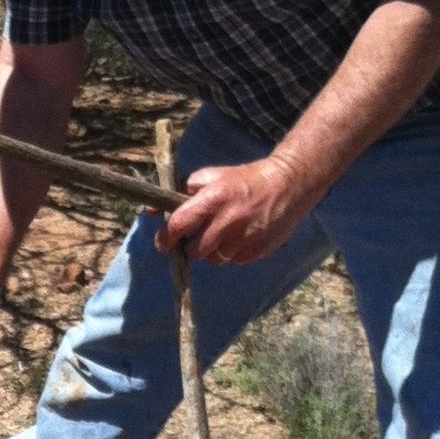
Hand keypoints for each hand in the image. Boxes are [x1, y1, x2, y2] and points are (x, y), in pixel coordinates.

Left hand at [157, 152, 309, 265]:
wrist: (289, 184)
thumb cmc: (244, 180)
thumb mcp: (211, 177)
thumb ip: (180, 193)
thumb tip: (150, 210)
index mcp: (213, 199)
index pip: (178, 226)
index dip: (166, 238)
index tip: (163, 242)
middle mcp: (228, 220)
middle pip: (194, 251)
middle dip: (191, 246)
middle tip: (197, 236)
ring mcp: (245, 238)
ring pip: (214, 259)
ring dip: (213, 251)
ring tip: (224, 232)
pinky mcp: (258, 250)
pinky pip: (234, 261)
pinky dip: (232, 253)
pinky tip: (241, 236)